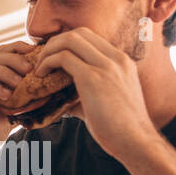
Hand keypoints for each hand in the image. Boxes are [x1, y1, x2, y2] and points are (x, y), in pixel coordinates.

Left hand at [35, 27, 154, 158]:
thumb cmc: (122, 130)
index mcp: (122, 62)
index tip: (53, 57)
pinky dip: (48, 62)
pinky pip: (64, 57)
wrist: (137, 142)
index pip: (91, 38)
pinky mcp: (93, 78)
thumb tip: (64, 102)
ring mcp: (106, 66)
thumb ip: (85, 97)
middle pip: (79, 32)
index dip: (68, 43)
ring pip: (69, 40)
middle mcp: (116, 58)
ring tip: (38, 68)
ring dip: (49, 50)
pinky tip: (40, 75)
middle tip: (42, 60)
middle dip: (56, 42)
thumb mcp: (106, 105)